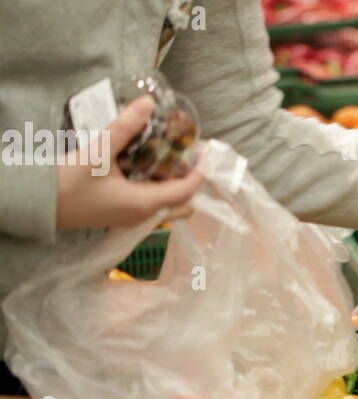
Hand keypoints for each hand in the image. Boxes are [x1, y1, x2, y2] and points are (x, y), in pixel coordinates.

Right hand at [56, 96, 202, 229]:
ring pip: (166, 207)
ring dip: (172, 187)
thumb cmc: (69, 183)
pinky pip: (149, 207)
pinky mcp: (119, 217)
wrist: (37, 205)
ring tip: (165, 159)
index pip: (186, 190)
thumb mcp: (98, 152)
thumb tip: (148, 104)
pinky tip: (143, 169)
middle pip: (182, 204)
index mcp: (145, 204)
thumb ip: (125, 128)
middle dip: (188, 182)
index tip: (204, 151)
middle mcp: (143, 217)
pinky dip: (155, 190)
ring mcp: (131, 220)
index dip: (199, 171)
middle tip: (184, 157)